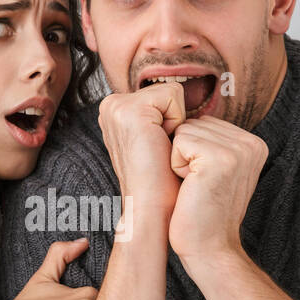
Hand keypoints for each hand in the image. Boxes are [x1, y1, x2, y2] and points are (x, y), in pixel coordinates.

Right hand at [97, 81, 186, 219]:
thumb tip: (188, 94)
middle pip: (166, 91)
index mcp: (115, 112)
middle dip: (174, 120)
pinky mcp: (130, 110)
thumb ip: (159, 116)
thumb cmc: (161, 181)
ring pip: (171, 92)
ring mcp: (116, 107)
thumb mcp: (157, 139)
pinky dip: (177, 121)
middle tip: (160, 151)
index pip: (162, 95)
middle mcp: (110, 106)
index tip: (158, 149)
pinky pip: (174, 95)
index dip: (171, 122)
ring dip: (177, 123)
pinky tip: (161, 145)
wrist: (151, 209)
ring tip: (160, 149)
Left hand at [168, 116, 267, 270]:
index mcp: (254, 144)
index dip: (191, 152)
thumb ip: (211, 142)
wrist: (209, 250)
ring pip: (184, 131)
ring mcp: (239, 150)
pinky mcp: (220, 158)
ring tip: (195, 187)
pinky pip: (179, 141)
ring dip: (179, 160)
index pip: (204, 123)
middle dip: (185, 154)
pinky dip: (175, 165)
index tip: (204, 181)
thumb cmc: (201, 212)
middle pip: (193, 124)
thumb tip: (184, 117)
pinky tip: (190, 188)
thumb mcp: (215, 171)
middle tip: (198, 187)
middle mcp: (252, 143)